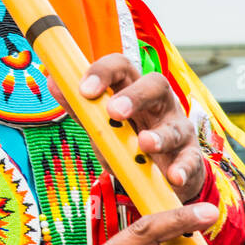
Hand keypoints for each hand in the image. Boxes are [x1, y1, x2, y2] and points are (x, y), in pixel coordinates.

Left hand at [49, 53, 206, 203]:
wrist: (162, 176)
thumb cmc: (130, 143)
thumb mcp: (103, 125)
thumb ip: (80, 107)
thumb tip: (53, 82)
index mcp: (135, 91)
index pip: (122, 68)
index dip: (103, 73)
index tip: (84, 90)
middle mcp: (160, 105)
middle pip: (155, 85)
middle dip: (135, 96)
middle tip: (114, 111)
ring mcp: (178, 129)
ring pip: (174, 126)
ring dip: (160, 135)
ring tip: (145, 143)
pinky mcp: (190, 157)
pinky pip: (191, 160)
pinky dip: (182, 168)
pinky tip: (173, 176)